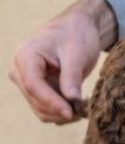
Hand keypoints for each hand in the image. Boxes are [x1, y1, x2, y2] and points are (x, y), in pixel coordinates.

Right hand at [8, 0, 116, 123]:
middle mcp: (20, 71)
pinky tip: (78, 105)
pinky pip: (46, 109)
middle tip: (84, 111)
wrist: (77, 29)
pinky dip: (61, 111)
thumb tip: (72, 101)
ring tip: (83, 107)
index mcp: (26, 56)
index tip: (71, 112)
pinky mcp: (36, 90)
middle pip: (35, 100)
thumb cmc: (76, 35)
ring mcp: (26, 82)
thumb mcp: (77, 53)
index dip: (51, 102)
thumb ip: (72, 77)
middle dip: (59, 110)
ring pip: (40, 109)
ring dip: (61, 114)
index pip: (34, 86)